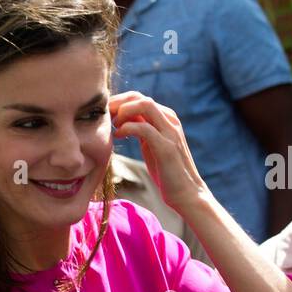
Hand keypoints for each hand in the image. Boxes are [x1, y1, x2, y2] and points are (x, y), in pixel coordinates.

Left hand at [109, 92, 208, 214]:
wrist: (186, 193)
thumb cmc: (166, 171)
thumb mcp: (152, 145)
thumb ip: (142, 130)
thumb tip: (122, 121)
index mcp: (166, 118)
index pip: (139, 98)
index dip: (119, 102)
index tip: (105, 114)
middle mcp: (170, 121)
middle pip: (140, 97)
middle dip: (118, 103)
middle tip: (105, 117)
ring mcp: (170, 132)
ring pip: (145, 105)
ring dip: (123, 112)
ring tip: (113, 125)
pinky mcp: (166, 147)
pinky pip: (144, 128)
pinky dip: (127, 128)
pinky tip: (118, 136)